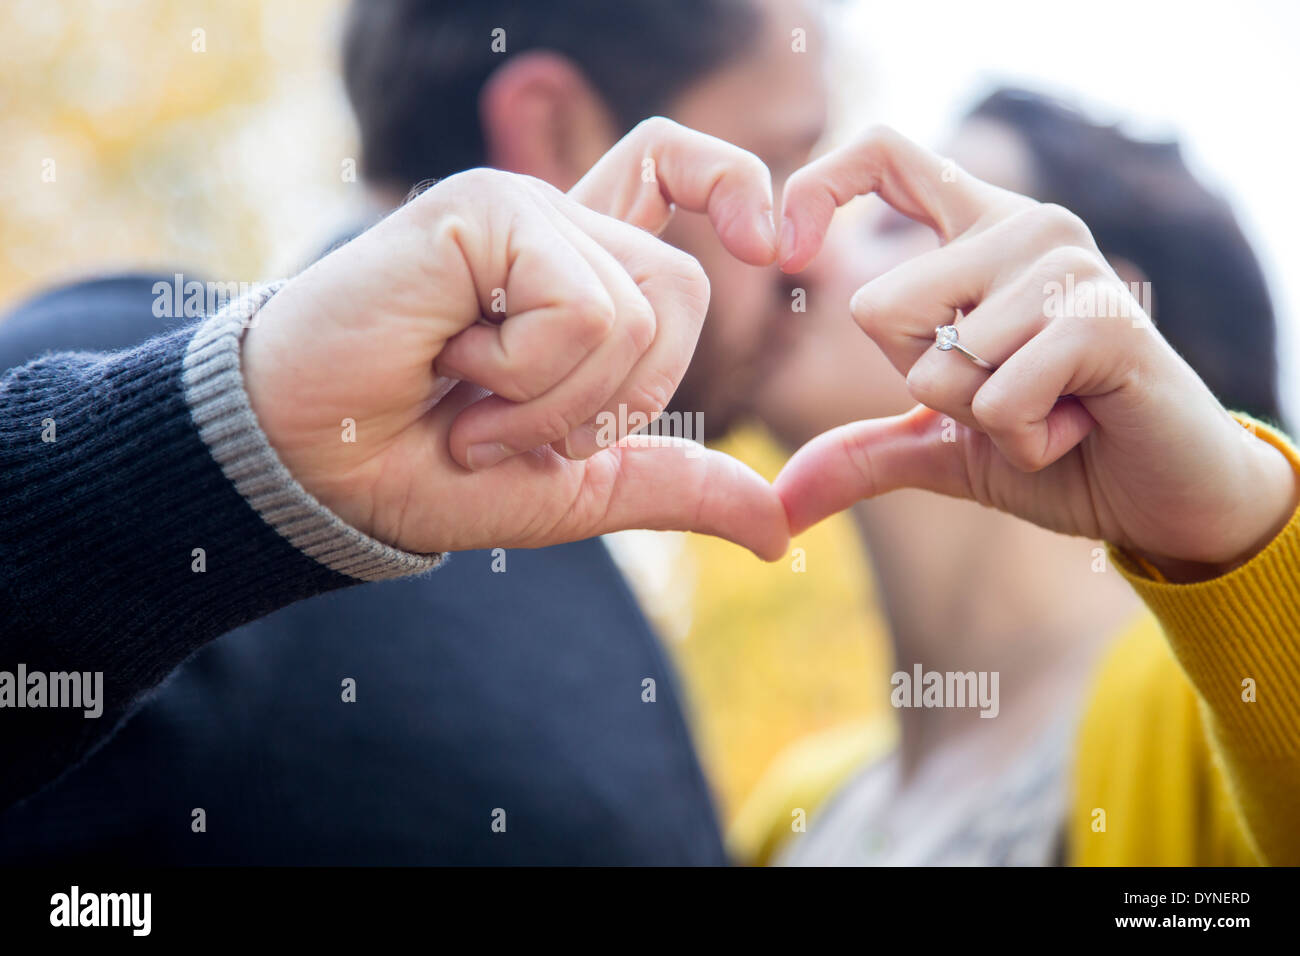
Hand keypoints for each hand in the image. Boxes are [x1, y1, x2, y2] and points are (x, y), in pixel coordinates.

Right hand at [241, 119, 788, 558]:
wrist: (320, 473)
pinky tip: (449, 367)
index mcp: (580, 270)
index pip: (677, 171)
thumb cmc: (429, 470)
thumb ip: (676, 487)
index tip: (769, 247)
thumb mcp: (578, 489)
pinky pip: (580, 309)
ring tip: (469, 403)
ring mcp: (518, 210)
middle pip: (684, 288)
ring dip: (554, 403)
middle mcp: (555, 226)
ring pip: (634, 314)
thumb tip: (779, 529)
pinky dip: (525, 377)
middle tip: (514, 423)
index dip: (734, 187)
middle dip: (617, 400)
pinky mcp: (481, 212)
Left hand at [774, 126, 1297, 578]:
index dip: (819, 187)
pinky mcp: (1102, 318)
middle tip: (1011, 394)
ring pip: (938, 364)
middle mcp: (1024, 228)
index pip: (886, 155)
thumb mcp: (942, 447)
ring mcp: (1067, 266)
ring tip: (1055, 409)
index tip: (782, 253)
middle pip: (879, 307)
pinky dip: (1025, 441)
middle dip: (927, 386)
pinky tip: (1080, 425)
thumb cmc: (1057, 454)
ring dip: (984, 421)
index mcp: (979, 234)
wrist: (1159, 498)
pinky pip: (997, 399)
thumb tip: (783, 502)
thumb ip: (863, 453)